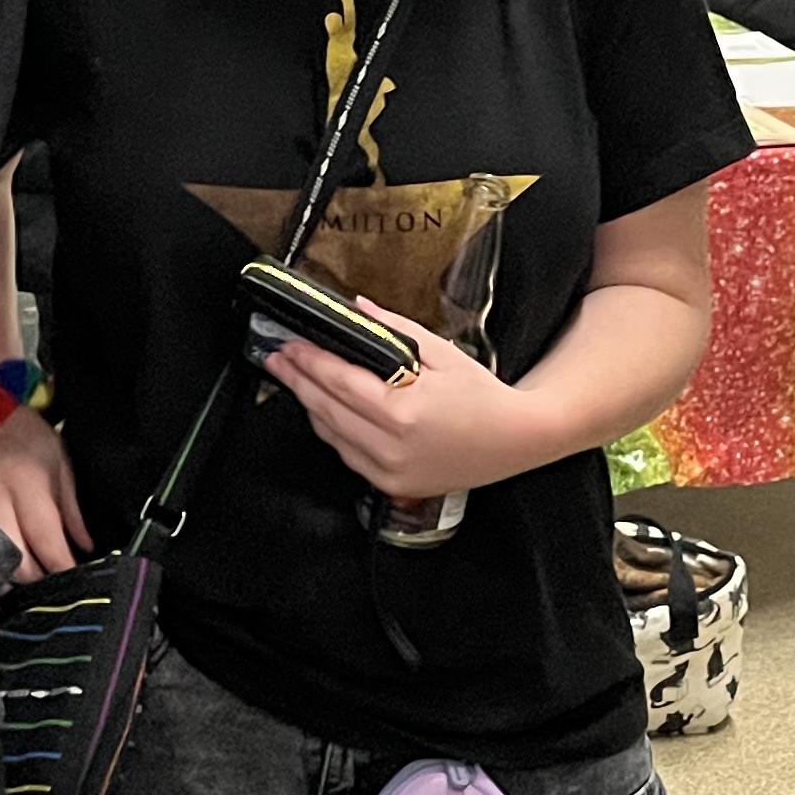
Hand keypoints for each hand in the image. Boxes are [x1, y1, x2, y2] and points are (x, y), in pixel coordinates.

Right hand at [0, 413, 95, 580]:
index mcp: (25, 484)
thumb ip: (73, 510)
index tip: (74, 578)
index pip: (45, 539)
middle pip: (16, 562)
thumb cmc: (29, 439)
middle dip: (38, 578)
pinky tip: (4, 562)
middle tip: (53, 577)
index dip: (61, 566)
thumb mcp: (62, 464)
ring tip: (31, 570)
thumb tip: (84, 547)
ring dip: (13, 575)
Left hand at [267, 299, 549, 500]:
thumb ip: (394, 329)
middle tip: (278, 358)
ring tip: (296, 380)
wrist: (516, 440)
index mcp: (404, 411)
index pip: (339, 382)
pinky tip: (324, 411)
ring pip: (331, 436)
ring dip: (309, 406)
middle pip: (326, 410)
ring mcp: (390, 471)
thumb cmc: (483, 396)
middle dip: (298, 381)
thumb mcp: (441, 353)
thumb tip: (357, 309)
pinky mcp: (392, 485)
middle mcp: (392, 446)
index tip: (290, 346)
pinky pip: (348, 456)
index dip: (309, 362)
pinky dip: (331, 431)